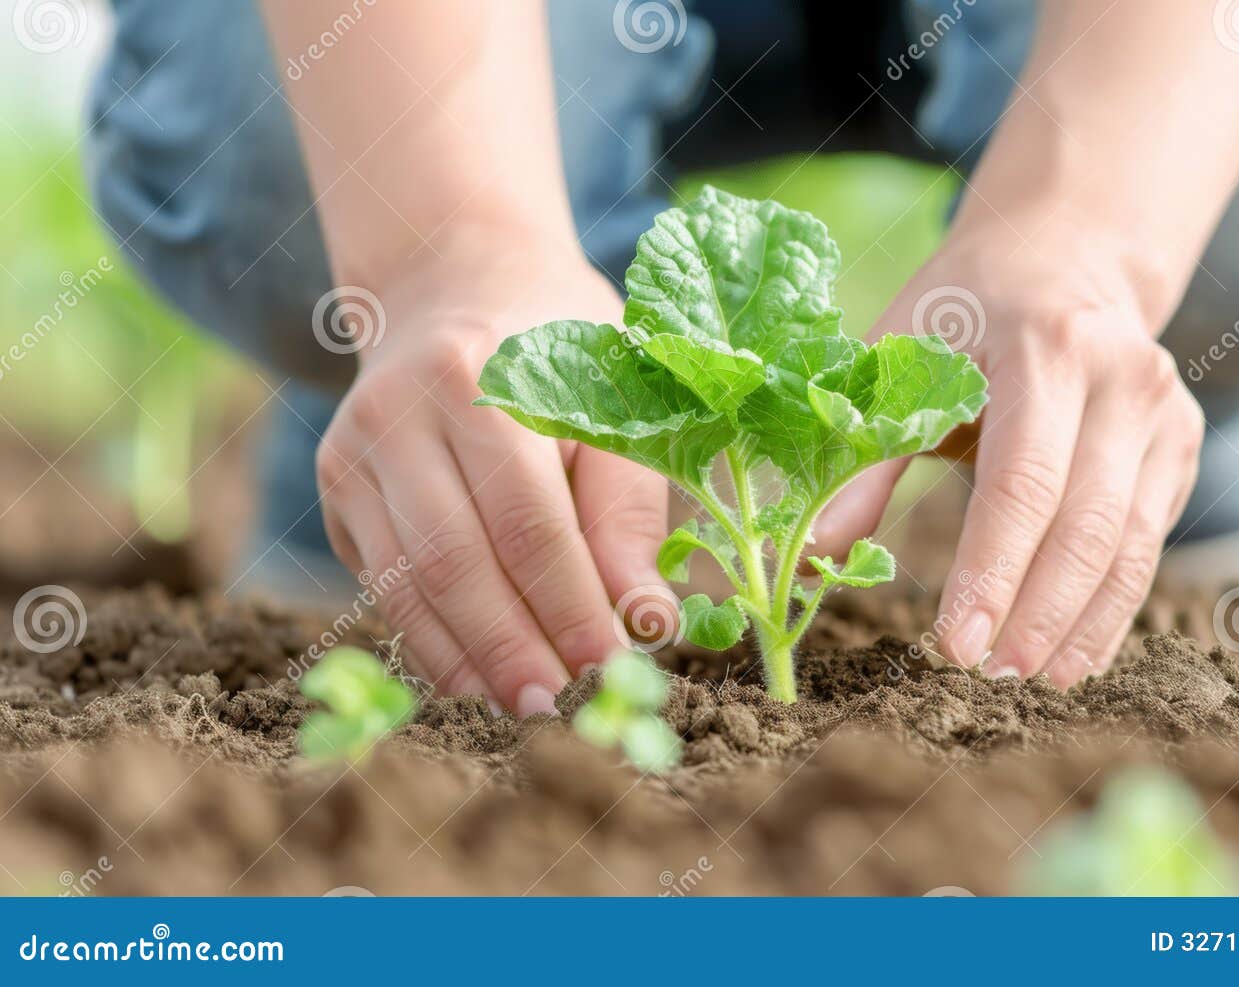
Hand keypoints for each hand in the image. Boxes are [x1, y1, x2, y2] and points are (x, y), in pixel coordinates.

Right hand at [315, 260, 673, 715]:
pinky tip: (479, 680)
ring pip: (409, 581)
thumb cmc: (564, 349)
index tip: (613, 667)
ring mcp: (354, 450)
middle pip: (456, 558)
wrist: (461, 285)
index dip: (569, 604)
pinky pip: (384, 583)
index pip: (527, 519)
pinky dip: (433, 641)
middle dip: (513, 645)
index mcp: (480, 376)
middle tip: (563, 708)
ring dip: (470, 657)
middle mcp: (400, 411)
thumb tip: (645, 623)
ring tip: (525, 706)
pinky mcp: (336, 486)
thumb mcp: (618, 402)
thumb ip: (629, 511)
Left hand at [812, 222, 1202, 686]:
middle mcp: (1124, 377)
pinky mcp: (1183, 445)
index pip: (1024, 482)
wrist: (1060, 254)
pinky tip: (1070, 654)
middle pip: (1087, 524)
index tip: (954, 647)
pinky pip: (1149, 544)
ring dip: (1079, 625)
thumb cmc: (960, 311)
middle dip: (1036, 614)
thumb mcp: (897, 354)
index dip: (990, 573)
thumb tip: (808, 559)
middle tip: (987, 679)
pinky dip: (1111, 608)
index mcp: (1046, 347)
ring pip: (1130, 545)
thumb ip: (861, 455)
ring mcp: (1166, 413)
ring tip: (1029, 683)